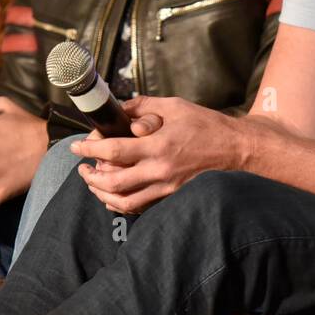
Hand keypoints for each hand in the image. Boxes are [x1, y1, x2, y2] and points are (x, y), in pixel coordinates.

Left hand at [72, 96, 241, 214]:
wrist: (237, 149)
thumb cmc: (207, 125)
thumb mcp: (174, 106)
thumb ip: (143, 107)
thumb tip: (118, 109)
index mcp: (159, 146)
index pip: (114, 150)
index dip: (90, 148)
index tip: (78, 145)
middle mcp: (161, 171)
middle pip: (113, 182)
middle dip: (91, 176)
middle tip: (82, 167)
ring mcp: (167, 188)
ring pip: (124, 202)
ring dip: (102, 194)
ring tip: (93, 182)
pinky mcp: (172, 198)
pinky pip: (140, 207)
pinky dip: (121, 204)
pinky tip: (113, 195)